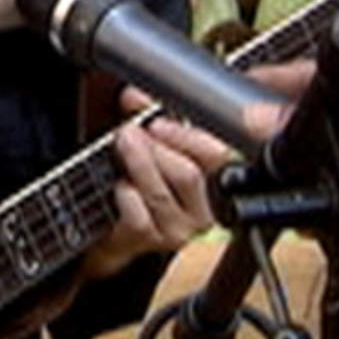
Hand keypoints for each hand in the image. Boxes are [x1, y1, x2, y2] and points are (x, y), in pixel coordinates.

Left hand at [82, 111, 232, 279]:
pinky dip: (125, 194)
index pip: (218, 157)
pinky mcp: (156, 242)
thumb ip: (149, 113)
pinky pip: (139, 215)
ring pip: (161, 194)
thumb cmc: (146, 179)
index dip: (188, 136)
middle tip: (130, 130)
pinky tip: (120, 184)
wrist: (122, 229)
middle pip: (189, 175)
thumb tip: (134, 97)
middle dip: (156, 147)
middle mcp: (206, 208)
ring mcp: (182, 228)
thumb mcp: (155, 142)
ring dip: (138, 164)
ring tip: (122, 144)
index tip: (158, 122)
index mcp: (217, 179)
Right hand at [244, 56, 338, 265]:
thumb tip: (248, 115)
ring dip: (309, 209)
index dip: (249, 108)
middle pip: (290, 163)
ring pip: (312, 209)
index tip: (217, 119)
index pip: (281, 98)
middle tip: (250, 174)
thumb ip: (302, 118)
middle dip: (272, 171)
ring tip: (314, 197)